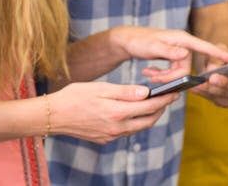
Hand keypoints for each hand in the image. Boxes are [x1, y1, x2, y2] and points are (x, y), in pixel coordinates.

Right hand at [49, 81, 178, 144]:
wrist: (53, 116)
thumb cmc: (73, 97)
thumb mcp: (99, 88)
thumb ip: (124, 91)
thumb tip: (146, 92)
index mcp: (117, 112)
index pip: (149, 106)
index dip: (165, 99)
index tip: (175, 91)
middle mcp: (117, 127)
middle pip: (148, 120)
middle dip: (161, 109)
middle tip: (167, 97)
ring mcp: (111, 135)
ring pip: (139, 127)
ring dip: (149, 116)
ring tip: (153, 104)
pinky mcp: (105, 139)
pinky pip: (126, 131)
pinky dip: (134, 122)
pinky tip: (131, 112)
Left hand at [114, 27, 227, 83]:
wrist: (125, 40)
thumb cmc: (138, 40)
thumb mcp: (152, 46)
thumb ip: (168, 51)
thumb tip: (185, 55)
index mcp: (182, 39)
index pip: (205, 47)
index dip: (221, 55)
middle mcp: (182, 45)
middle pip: (187, 68)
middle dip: (171, 77)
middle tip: (154, 77)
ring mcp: (177, 52)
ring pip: (179, 73)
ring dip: (164, 77)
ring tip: (149, 74)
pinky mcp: (172, 58)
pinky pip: (173, 72)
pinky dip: (162, 75)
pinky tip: (149, 73)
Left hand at [188, 44, 227, 107]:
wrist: (214, 62)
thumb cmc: (220, 54)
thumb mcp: (220, 50)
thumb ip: (219, 57)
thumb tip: (214, 69)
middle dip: (227, 83)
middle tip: (213, 78)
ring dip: (213, 90)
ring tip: (198, 84)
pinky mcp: (227, 101)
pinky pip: (218, 101)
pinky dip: (206, 95)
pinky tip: (194, 88)